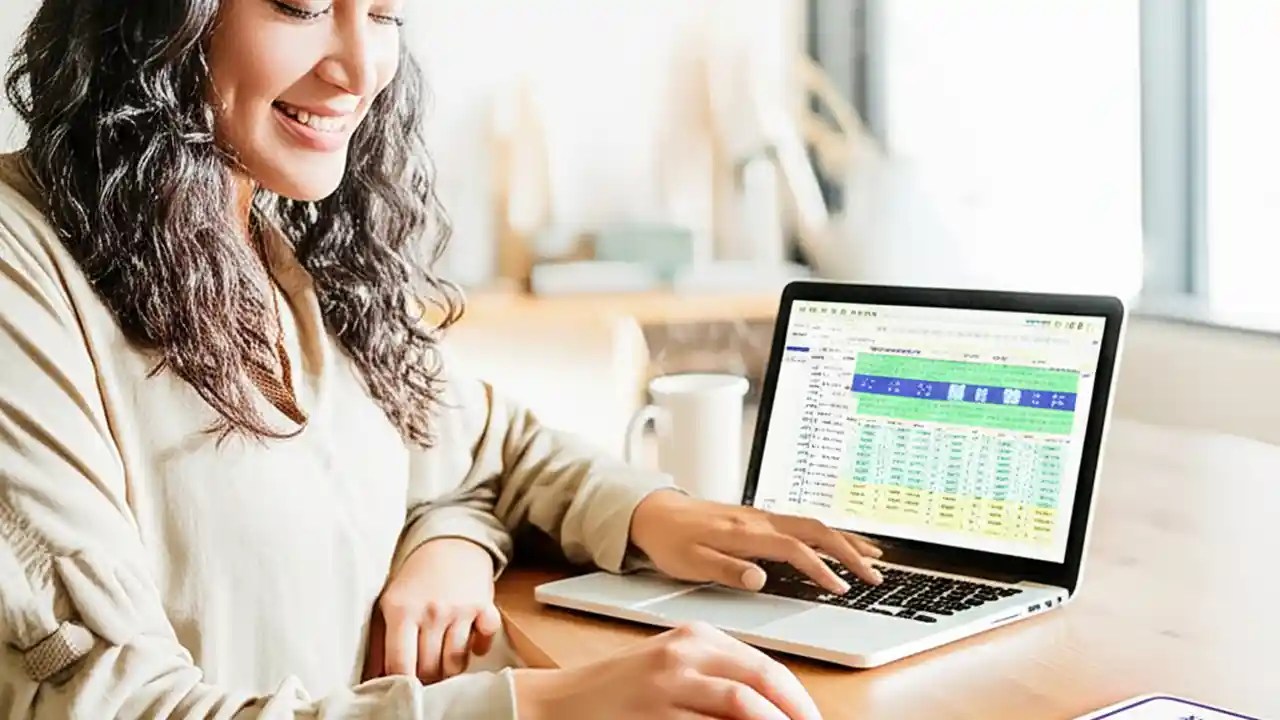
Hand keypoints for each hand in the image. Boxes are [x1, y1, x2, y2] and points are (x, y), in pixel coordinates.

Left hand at [363, 538, 500, 683]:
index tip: (404, 685)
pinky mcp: (484, 606)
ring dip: (450, 667)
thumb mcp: (388, 604)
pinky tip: (470, 642)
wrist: (449, 544)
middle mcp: (432, 610)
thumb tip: (373, 678)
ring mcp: (460, 608)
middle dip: (427, 677)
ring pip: (456, 662)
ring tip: (443, 659)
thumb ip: (379, 642)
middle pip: (430, 668)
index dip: (403, 683)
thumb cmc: (415, 580)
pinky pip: (484, 641)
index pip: (401, 665)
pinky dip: (479, 648)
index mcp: (402, 611)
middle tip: (424, 670)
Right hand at [514, 622, 821, 719]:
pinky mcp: (654, 717)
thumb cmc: (620, 689)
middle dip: (796, 714)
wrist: (560, 703)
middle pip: (763, 683)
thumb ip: (720, 678)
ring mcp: (667, 686)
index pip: (766, 667)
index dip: (799, 700)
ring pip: (743, 707)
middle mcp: (684, 655)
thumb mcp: (672, 666)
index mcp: (696, 638)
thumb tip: (775, 708)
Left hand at [629, 490, 882, 593]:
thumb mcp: (690, 562)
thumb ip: (726, 570)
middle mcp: (759, 520)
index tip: (840, 589)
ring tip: (873, 558)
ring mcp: (762, 517)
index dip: (820, 569)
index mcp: (744, 532)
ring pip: (814, 523)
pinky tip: (840, 543)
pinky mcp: (761, 519)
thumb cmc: (670, 540)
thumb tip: (760, 578)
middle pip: (815, 530)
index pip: (794, 549)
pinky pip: (804, 522)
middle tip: (875, 576)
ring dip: (845, 540)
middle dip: (849, 552)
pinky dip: (829, 533)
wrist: (653, 513)